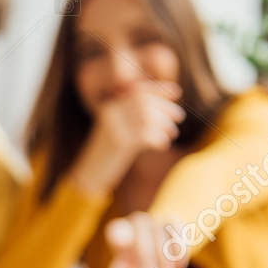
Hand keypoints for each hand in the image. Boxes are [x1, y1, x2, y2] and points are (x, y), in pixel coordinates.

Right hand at [69, 81, 183, 195]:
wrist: (87, 177)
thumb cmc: (107, 156)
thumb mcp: (117, 132)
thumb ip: (133, 118)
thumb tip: (164, 106)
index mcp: (109, 107)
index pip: (137, 91)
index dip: (159, 89)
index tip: (176, 92)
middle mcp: (110, 113)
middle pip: (144, 102)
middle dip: (166, 107)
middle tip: (179, 117)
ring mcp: (113, 127)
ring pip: (147, 117)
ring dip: (165, 124)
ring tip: (172, 133)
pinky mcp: (119, 143)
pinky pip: (146, 134)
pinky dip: (159, 138)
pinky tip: (163, 145)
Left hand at [104, 211, 189, 267]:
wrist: (153, 242)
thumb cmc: (132, 261)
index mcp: (118, 232)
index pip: (117, 233)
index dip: (120, 238)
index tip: (121, 242)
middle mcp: (137, 222)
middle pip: (144, 249)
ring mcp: (156, 220)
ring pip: (164, 246)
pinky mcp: (174, 221)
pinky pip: (180, 239)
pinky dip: (180, 257)